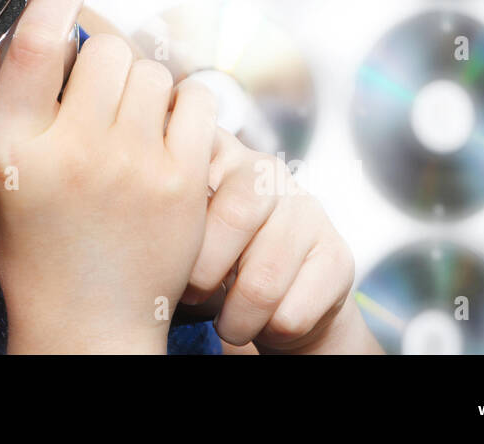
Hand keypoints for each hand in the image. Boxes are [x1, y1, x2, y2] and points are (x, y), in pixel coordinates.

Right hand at [0, 0, 218, 353]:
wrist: (88, 320)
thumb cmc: (33, 250)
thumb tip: (20, 40)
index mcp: (19, 147)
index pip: (37, 46)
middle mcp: (76, 150)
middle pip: (105, 51)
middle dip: (102, 58)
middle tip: (97, 87)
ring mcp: (134, 166)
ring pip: (153, 72)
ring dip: (142, 82)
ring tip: (131, 116)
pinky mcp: (181, 182)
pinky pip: (198, 101)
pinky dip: (184, 104)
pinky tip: (167, 128)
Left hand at [182, 130, 383, 353]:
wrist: (280, 297)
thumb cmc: (213, 257)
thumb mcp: (185, 227)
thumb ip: (167, 211)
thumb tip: (146, 228)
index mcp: (219, 153)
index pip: (193, 160)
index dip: (174, 212)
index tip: (160, 248)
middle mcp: (267, 170)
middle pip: (234, 218)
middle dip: (202, 274)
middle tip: (190, 296)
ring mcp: (308, 209)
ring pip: (262, 282)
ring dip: (235, 319)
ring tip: (225, 321)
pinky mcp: (338, 256)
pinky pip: (291, 313)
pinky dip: (269, 332)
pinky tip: (264, 321)